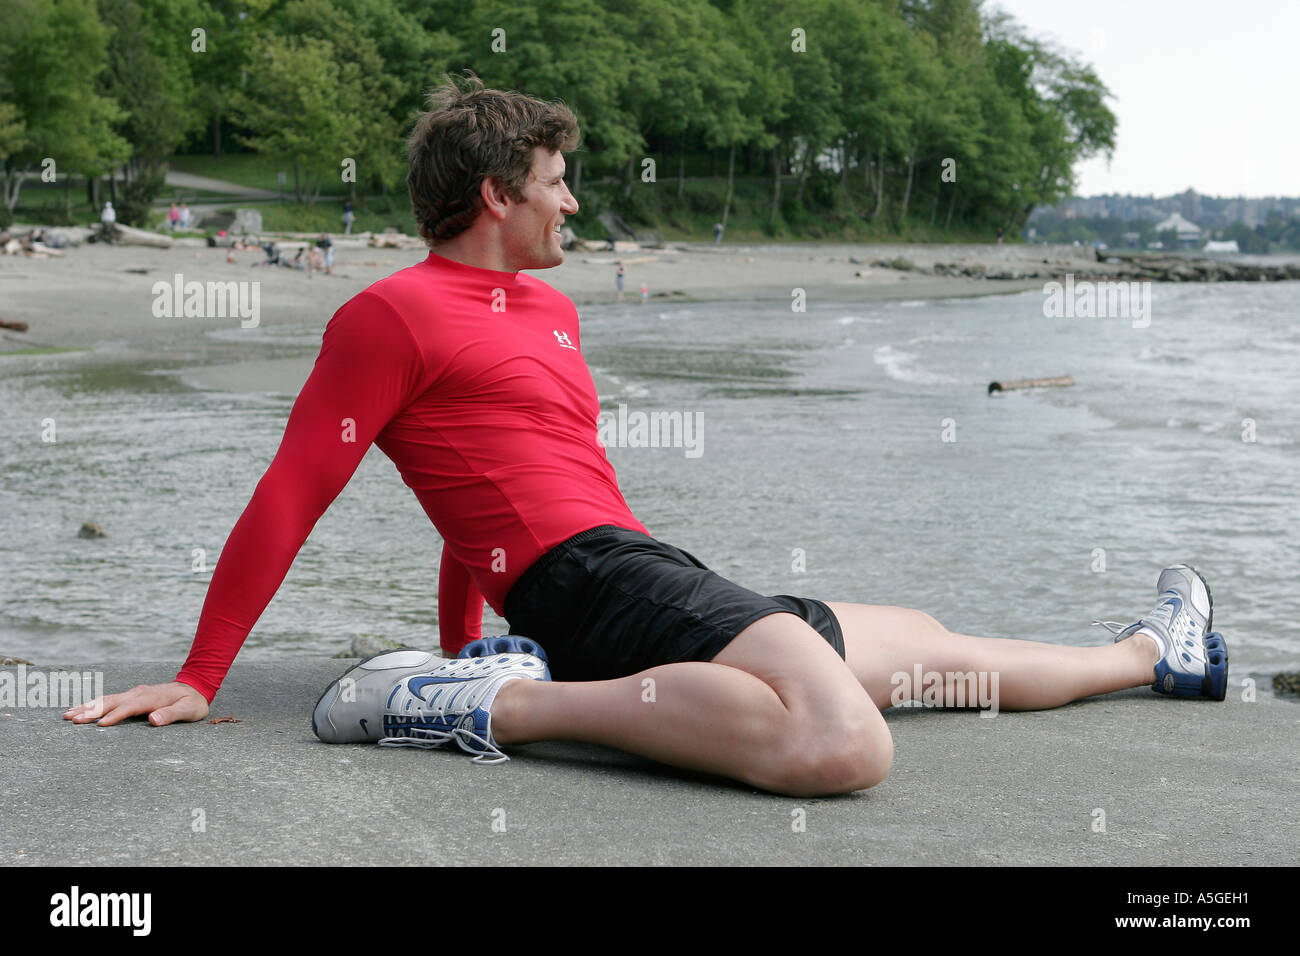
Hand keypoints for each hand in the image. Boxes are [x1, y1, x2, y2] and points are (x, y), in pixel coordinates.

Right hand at [63, 681, 209, 726]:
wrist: (194, 687)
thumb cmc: (192, 702)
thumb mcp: (189, 710)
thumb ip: (172, 714)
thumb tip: (154, 719)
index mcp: (152, 697)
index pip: (130, 707)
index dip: (116, 716)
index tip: (100, 725)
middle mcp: (139, 693)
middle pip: (112, 701)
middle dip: (91, 710)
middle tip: (71, 719)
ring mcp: (134, 693)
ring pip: (106, 699)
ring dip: (87, 707)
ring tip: (67, 715)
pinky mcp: (131, 696)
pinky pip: (109, 699)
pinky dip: (93, 704)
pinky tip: (80, 709)